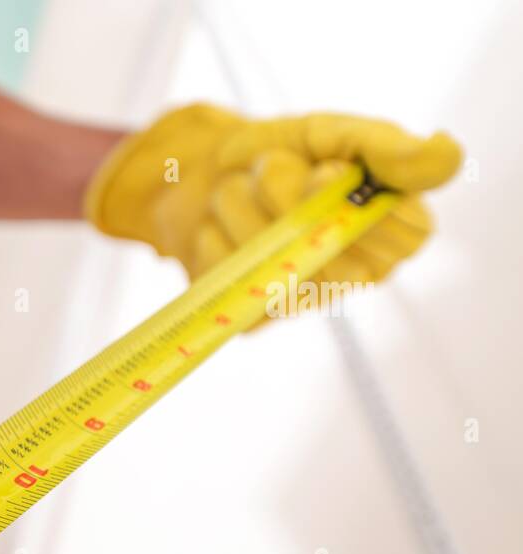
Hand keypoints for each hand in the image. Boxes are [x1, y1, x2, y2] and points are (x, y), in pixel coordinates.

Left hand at [85, 104, 461, 284]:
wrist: (208, 176)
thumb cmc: (287, 154)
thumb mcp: (336, 134)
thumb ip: (385, 147)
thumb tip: (446, 151)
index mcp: (395, 235)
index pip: (403, 236)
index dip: (354, 202)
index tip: (321, 169)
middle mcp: (354, 276)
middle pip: (324, 243)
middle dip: (282, 187)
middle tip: (271, 167)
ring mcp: (303, 302)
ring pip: (264, 253)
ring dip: (237, 203)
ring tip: (241, 192)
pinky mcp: (249, 317)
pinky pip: (223, 270)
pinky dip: (212, 233)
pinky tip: (221, 228)